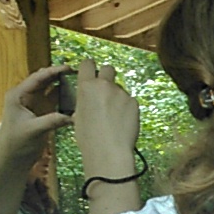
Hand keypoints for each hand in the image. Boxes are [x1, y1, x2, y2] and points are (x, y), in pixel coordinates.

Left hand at [0, 66, 70, 184]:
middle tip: (77, 72)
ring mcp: (35, 104)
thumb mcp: (34, 130)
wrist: (14, 157)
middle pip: (45, 81)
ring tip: (80, 83)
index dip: (53, 71)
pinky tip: (77, 98)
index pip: (37, 78)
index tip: (68, 68)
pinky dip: (65, 99)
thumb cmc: (17, 142)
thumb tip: (73, 117)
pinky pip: (56, 101)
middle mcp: (26, 96)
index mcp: (18, 95)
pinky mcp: (43, 113)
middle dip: (59, 75)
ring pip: (51, 90)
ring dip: (64, 86)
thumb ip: (52, 121)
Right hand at [72, 59, 140, 179]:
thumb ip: (86, 100)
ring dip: (118, 97)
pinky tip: (123, 121)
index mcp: (86, 86)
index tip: (91, 71)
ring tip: (114, 116)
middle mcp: (104, 85)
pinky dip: (127, 108)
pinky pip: (130, 101)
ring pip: (120, 88)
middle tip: (106, 90)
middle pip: (109, 69)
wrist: (109, 149)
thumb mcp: (79, 114)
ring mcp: (121, 93)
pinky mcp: (134, 102)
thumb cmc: (89, 137)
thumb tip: (90, 98)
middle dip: (107, 76)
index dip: (89, 66)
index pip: (88, 63)